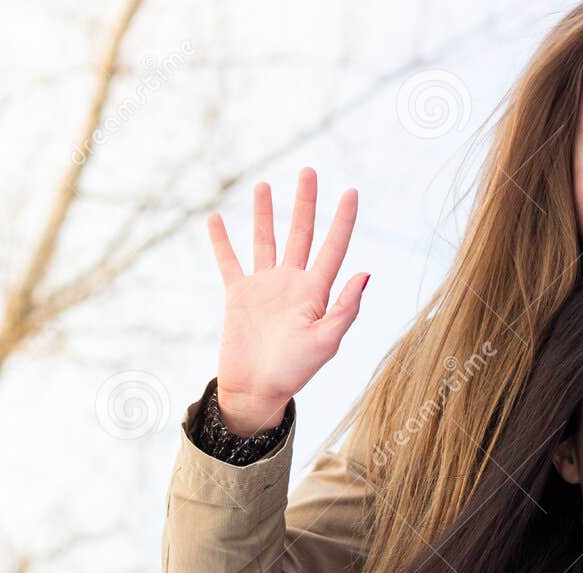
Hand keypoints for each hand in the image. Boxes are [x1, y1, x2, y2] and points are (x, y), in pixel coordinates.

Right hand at [208, 167, 370, 433]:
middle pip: (301, 233)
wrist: (257, 390)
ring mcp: (264, 286)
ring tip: (264, 185)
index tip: (351, 192)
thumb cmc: (294, 372)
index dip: (343, 220)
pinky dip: (221, 241)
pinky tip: (216, 218)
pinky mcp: (238, 295)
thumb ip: (344, 308)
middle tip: (309, 171)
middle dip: (305, 203)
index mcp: (316, 292)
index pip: (333, 248)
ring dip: (265, 213)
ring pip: (265, 240)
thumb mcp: (325, 343)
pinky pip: (228, 261)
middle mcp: (291, 283)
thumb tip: (366, 273)